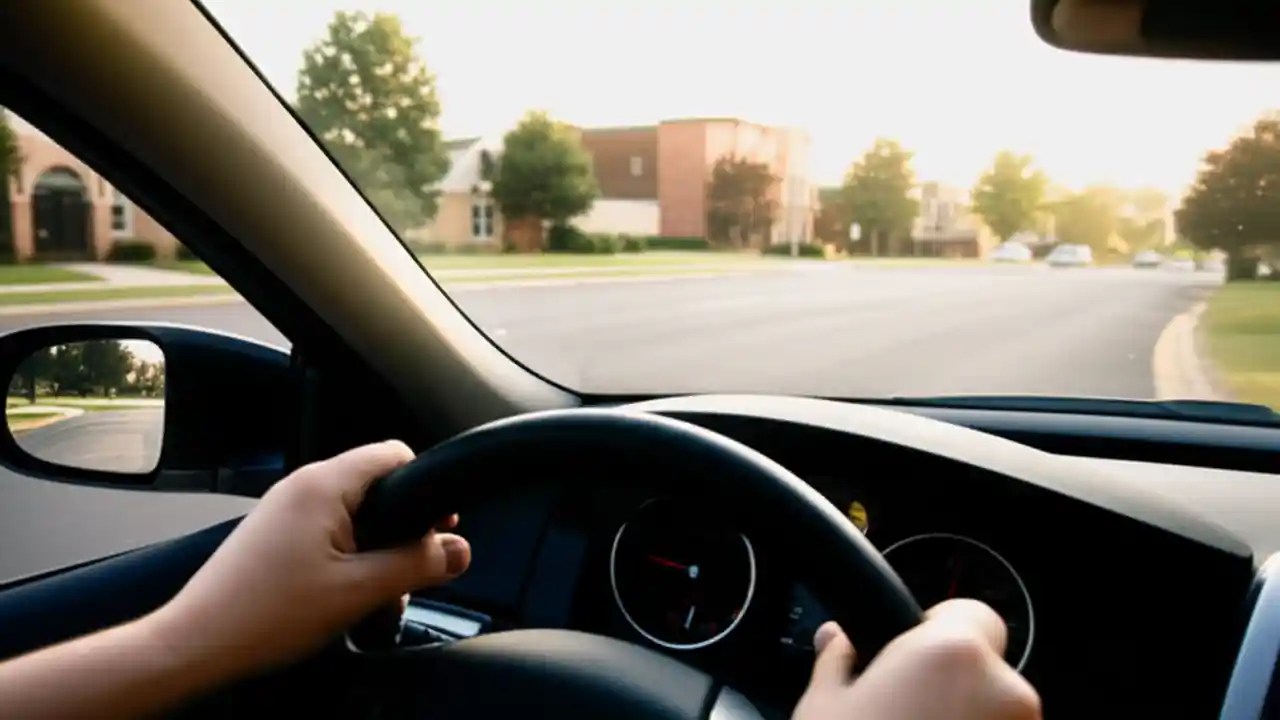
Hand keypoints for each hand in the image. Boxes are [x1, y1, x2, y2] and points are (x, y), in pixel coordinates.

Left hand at [149, 440, 470, 676]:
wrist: (196, 644)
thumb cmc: (265, 615)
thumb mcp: (360, 591)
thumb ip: (418, 565)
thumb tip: (460, 550)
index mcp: (324, 485)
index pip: (395, 454)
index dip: (426, 489)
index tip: (440, 528)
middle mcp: (303, 486)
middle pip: (378, 487)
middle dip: (403, 530)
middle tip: (411, 573)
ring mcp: (285, 509)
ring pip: (355, 514)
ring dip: (376, 551)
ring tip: (375, 596)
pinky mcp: (274, 534)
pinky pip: (329, 532)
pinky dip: (348, 559)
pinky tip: (345, 598)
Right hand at [792, 599, 1040, 719]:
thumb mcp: (824, 704)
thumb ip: (838, 660)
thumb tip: (835, 640)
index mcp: (955, 655)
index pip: (973, 612)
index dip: (935, 628)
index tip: (906, 651)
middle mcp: (1005, 693)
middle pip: (983, 667)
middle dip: (948, 681)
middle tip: (899, 705)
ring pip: (991, 709)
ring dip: (961, 715)